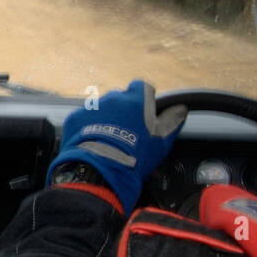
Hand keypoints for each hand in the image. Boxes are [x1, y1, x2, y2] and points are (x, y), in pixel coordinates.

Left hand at [47, 80, 186, 214]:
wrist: (100, 169)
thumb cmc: (135, 155)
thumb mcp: (162, 140)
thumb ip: (173, 120)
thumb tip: (181, 109)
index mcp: (136, 99)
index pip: (142, 87)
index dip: (144, 100)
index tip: (144, 113)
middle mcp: (113, 97)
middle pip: (121, 98)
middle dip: (124, 110)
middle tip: (127, 131)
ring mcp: (93, 107)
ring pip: (102, 108)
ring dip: (106, 118)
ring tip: (109, 139)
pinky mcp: (76, 117)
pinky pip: (84, 118)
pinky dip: (88, 126)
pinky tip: (94, 141)